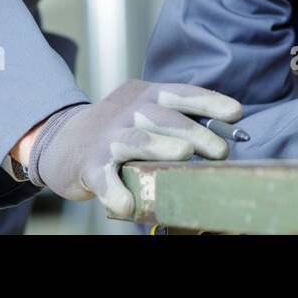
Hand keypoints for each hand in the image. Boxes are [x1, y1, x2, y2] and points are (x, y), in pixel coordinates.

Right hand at [27, 80, 241, 215]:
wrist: (61, 139)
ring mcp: (107, 136)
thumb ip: (176, 122)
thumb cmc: (118, 128)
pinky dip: (114, 191)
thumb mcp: (145, 114)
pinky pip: (103, 177)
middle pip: (163, 117)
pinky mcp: (89, 164)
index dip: (209, 101)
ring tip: (183, 156)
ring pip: (136, 139)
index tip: (236, 113)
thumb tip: (223, 138)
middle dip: (194, 132)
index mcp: (145, 95)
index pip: (180, 93)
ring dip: (161, 147)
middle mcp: (127, 110)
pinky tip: (127, 204)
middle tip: (220, 150)